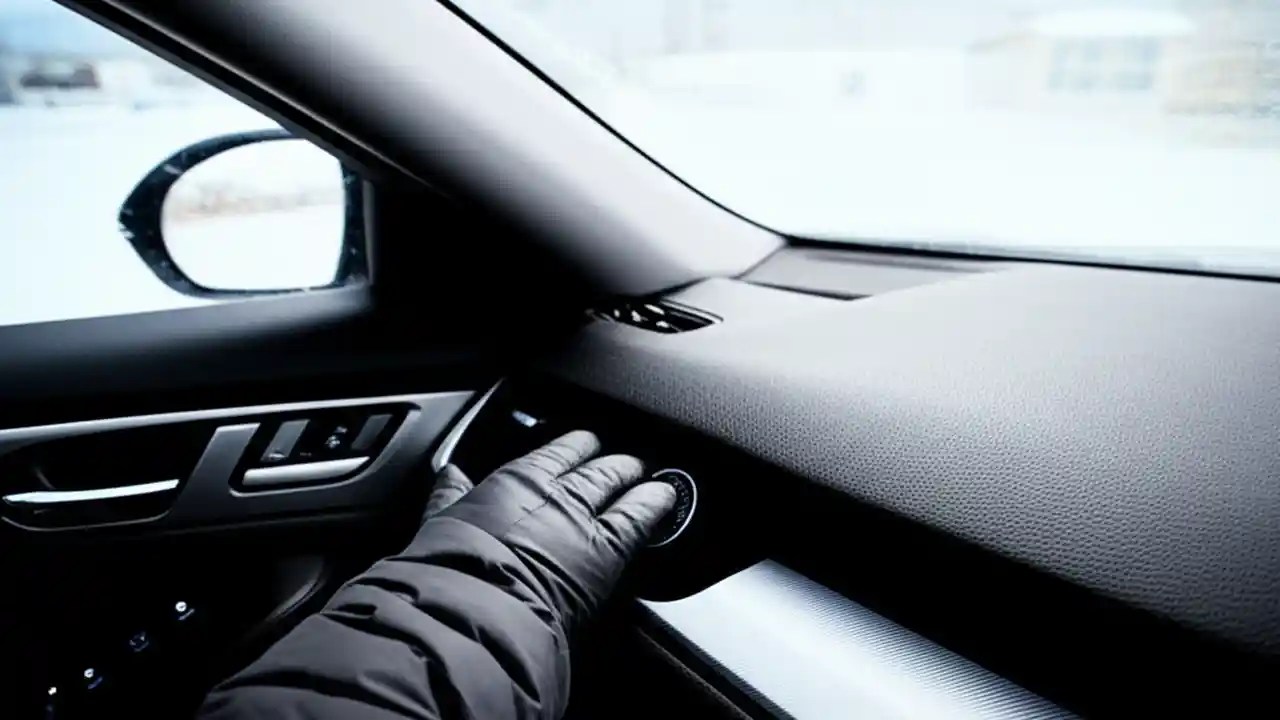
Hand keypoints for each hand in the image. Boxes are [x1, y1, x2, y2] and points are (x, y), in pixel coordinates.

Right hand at [417, 430, 675, 633]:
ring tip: (645, 472)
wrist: (473, 609)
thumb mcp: (439, 525)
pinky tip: (668, 497)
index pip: (554, 451)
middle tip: (620, 458)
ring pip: (618, 481)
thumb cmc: (449, 573)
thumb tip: (450, 475)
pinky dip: (657, 502)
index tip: (581, 443)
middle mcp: (555, 492)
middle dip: (608, 458)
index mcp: (514, 481)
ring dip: (633, 474)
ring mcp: (586, 518)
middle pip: (592, 463)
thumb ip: (450, 497)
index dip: (573, 445)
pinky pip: (641, 515)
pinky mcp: (610, 549)